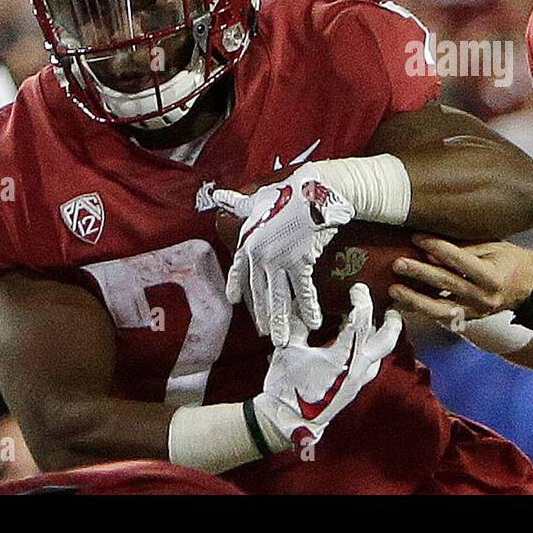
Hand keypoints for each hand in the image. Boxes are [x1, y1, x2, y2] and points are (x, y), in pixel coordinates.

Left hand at [212, 164, 354, 344]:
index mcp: (248, 243)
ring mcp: (280, 262)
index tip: (234, 301)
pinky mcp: (300, 263)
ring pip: (279, 298)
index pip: (239, 270)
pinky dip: (308, 308)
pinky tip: (313, 322)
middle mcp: (260, 257)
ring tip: (282, 341)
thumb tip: (219, 196)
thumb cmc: (283, 194)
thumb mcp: (256, 199)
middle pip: (260, 292)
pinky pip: (303, 290)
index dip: (236, 286)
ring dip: (281, 321)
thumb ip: (238, 203)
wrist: (309, 191)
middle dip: (262, 315)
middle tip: (265, 334)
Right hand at [254, 284, 401, 447]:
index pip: (361, 321)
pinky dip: (371, 351)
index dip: (362, 300)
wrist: (286, 422)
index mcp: (344, 357)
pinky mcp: (353, 389)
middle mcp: (357, 369)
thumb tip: (302, 307)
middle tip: (392, 309)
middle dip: (392, 323)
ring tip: (378, 323)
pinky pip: (370, 366)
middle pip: (386, 341)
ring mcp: (357, 381)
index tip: (358, 288)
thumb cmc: (287, 386)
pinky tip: (362, 345)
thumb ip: (299, 325)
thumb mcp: (289, 349)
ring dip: (381, 337)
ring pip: (380, 354)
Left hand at [389, 237, 532, 325]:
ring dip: (415, 300)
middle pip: (447, 284)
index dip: (437, 248)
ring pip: (440, 308)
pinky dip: (421, 310)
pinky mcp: (468, 319)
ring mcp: (475, 312)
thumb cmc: (509, 261)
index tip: (417, 237)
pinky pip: (441, 316)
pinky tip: (403, 303)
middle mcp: (484, 298)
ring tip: (394, 290)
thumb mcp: (493, 246)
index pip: (460, 260)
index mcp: (493, 276)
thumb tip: (432, 247)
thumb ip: (465, 248)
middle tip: (398, 264)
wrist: (528, 287)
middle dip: (420, 273)